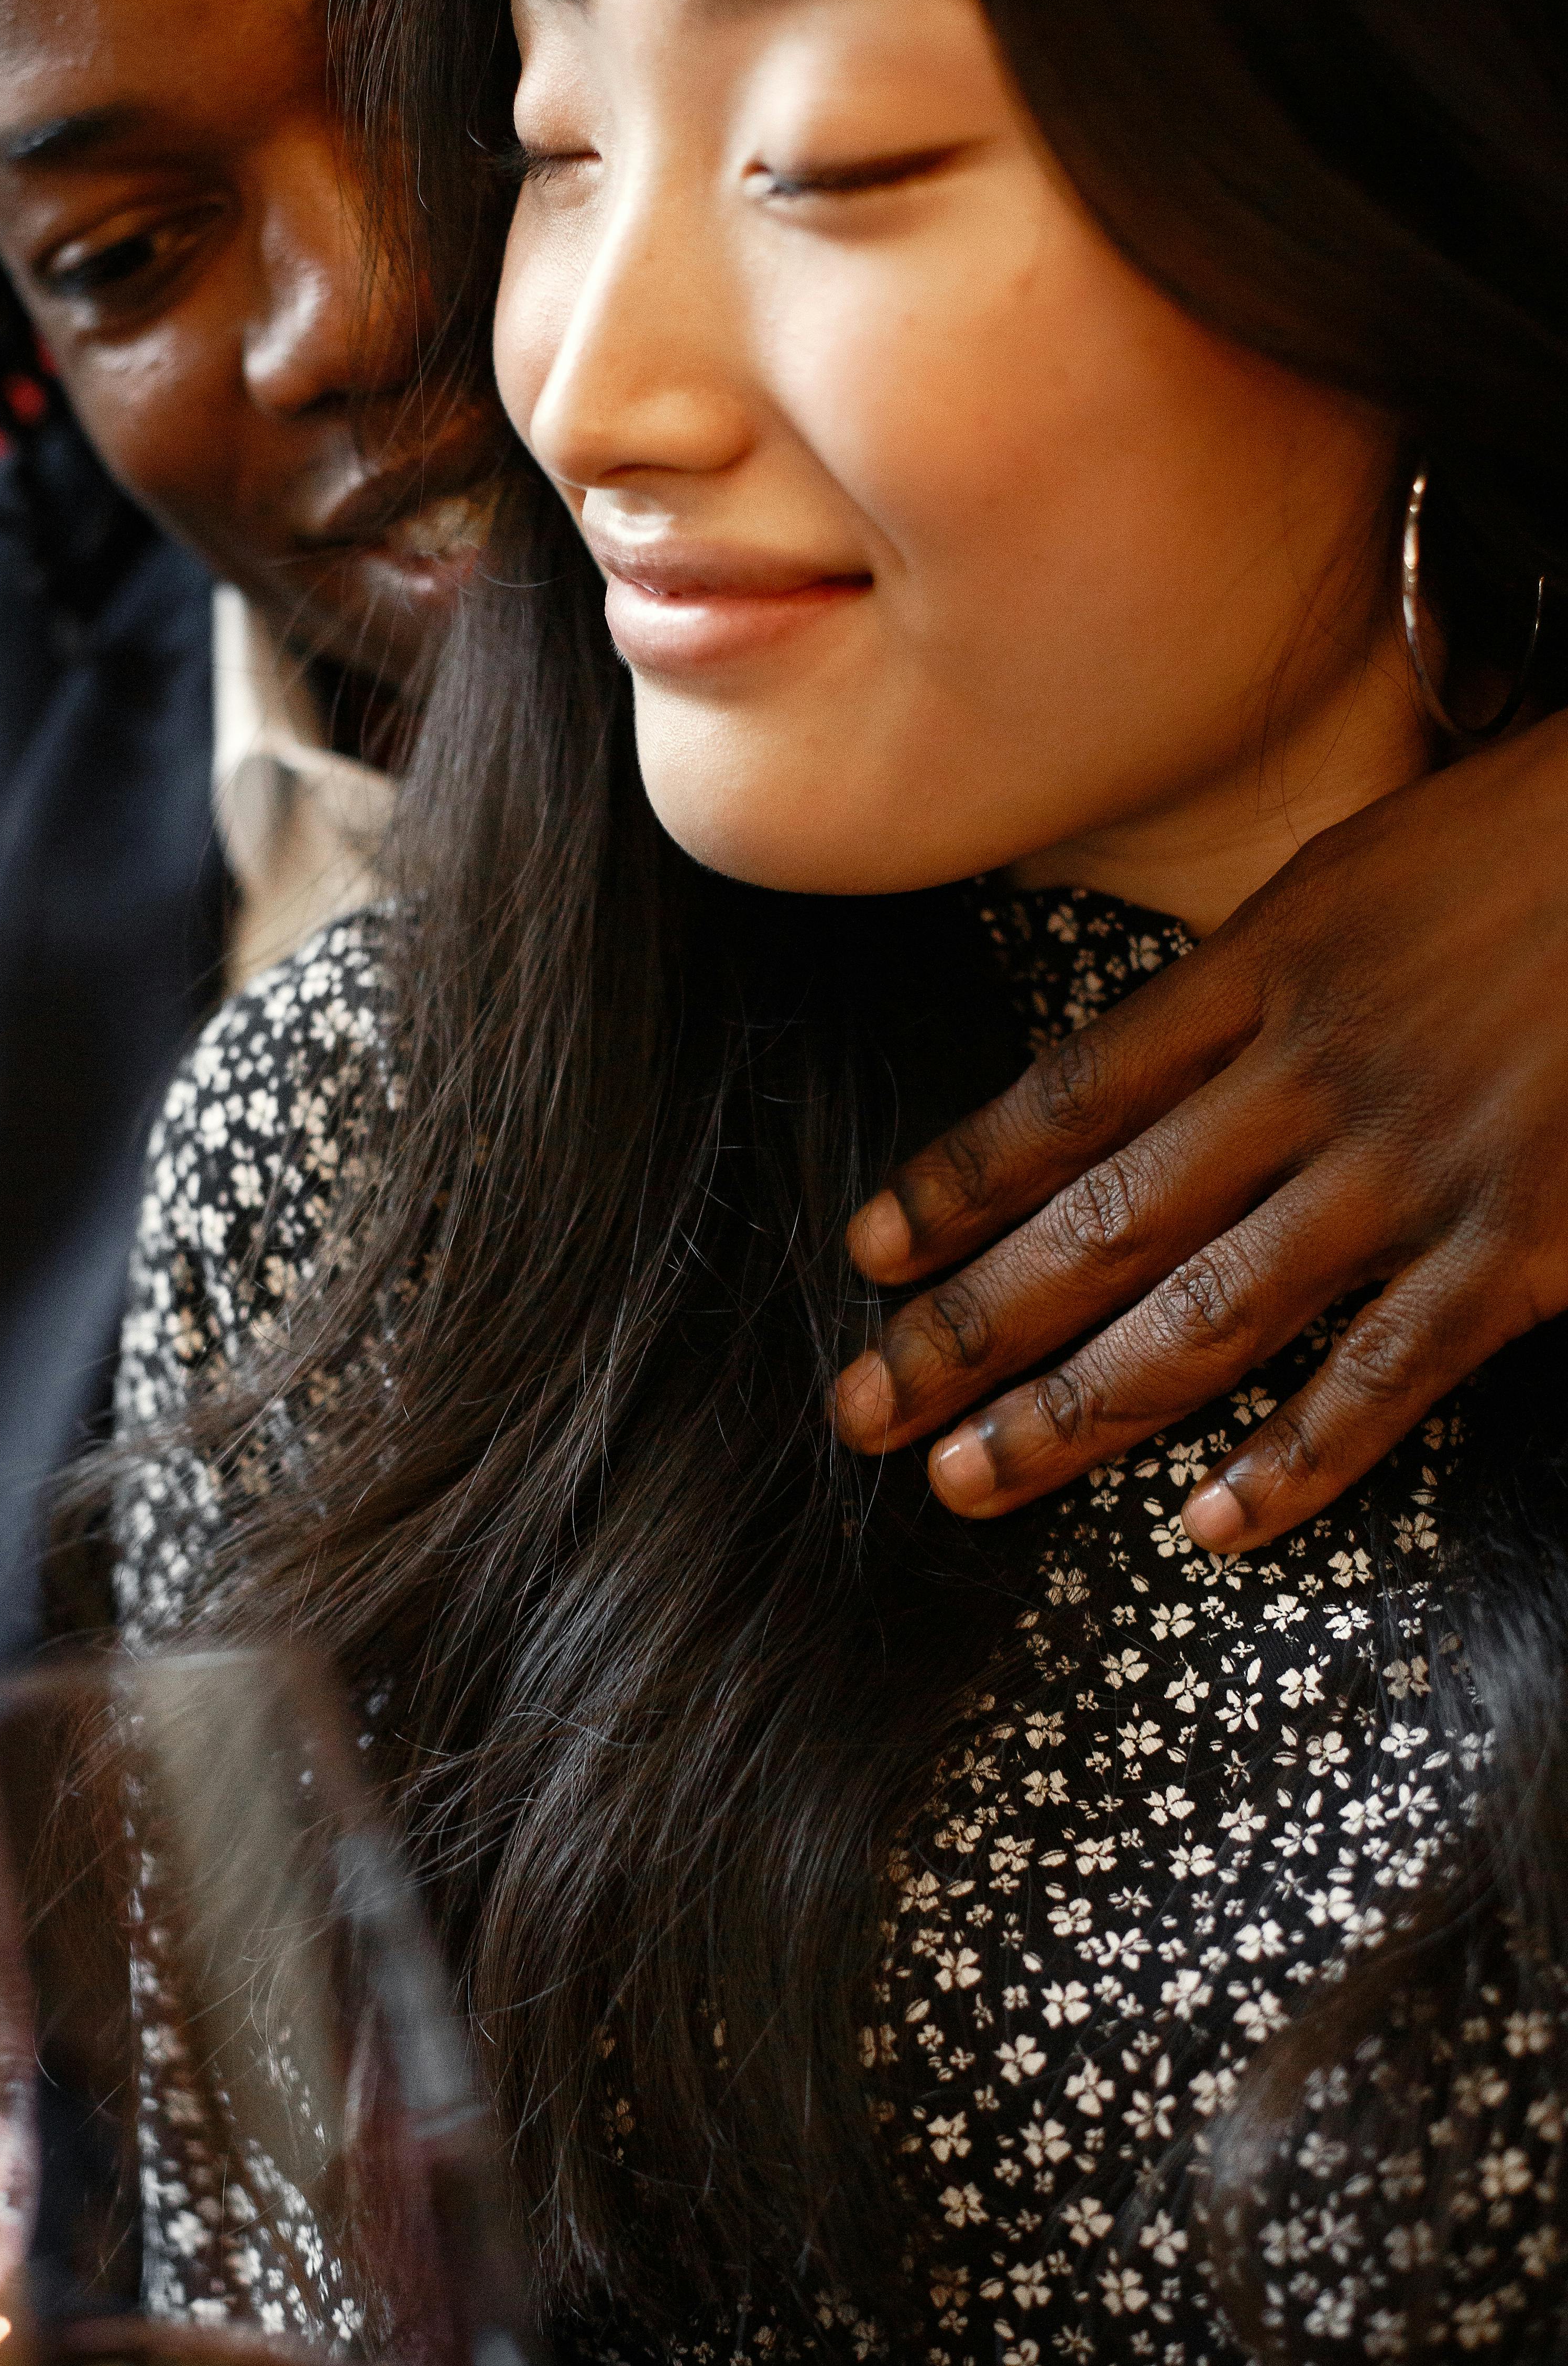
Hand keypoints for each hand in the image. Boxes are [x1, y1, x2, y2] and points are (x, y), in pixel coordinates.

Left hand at [833, 710, 1567, 1549]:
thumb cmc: (1539, 842)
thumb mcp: (1361, 870)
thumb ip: (1251, 975)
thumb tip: (1142, 1067)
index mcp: (1269, 966)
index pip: (1070, 1095)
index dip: (959, 1182)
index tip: (871, 1252)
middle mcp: (1315, 1074)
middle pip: (1103, 1223)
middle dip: (969, 1329)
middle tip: (865, 1411)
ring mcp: (1414, 1168)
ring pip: (1209, 1313)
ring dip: (1076, 1409)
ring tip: (967, 1480)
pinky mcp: (1522, 1243)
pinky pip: (1386, 1375)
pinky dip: (1295, 1459)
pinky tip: (1205, 1523)